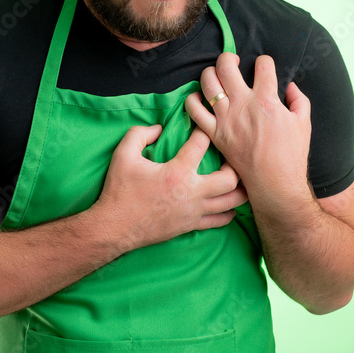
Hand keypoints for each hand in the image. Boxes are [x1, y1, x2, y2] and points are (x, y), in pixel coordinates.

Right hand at [91, 124, 246, 251]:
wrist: (114, 227)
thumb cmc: (119, 190)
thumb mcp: (123, 154)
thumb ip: (140, 134)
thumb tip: (159, 128)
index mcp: (176, 172)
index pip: (201, 144)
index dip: (204, 130)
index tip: (203, 125)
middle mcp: (191, 193)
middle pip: (230, 178)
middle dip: (234, 164)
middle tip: (228, 155)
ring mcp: (194, 212)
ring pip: (232, 202)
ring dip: (238, 188)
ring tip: (236, 178)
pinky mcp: (192, 225)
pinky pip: (221, 220)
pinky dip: (229, 211)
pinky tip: (227, 202)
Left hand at [184, 53, 311, 207]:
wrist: (274, 183)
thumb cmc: (292, 155)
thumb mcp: (304, 123)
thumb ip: (299, 100)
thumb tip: (290, 86)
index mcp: (266, 100)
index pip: (262, 64)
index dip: (265, 61)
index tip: (265, 67)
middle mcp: (243, 105)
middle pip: (226, 66)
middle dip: (228, 57)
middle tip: (233, 62)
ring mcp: (225, 119)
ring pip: (207, 82)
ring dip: (210, 73)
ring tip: (217, 77)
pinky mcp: (214, 133)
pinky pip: (194, 110)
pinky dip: (193, 99)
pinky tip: (201, 98)